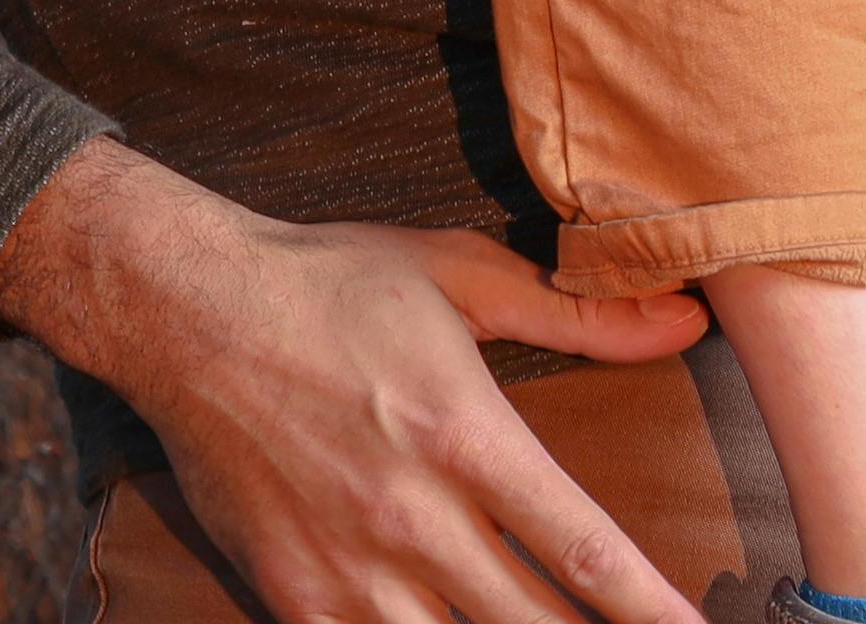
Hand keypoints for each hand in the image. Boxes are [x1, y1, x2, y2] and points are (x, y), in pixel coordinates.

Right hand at [0, 141, 710, 623]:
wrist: (181, 311)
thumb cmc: (328, 284)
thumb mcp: (458, 275)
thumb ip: (577, 316)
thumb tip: (684, 321)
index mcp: (467, 436)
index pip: (586, 551)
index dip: (653, 611)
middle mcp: (416, 518)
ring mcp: (352, 569)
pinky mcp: (295, 597)